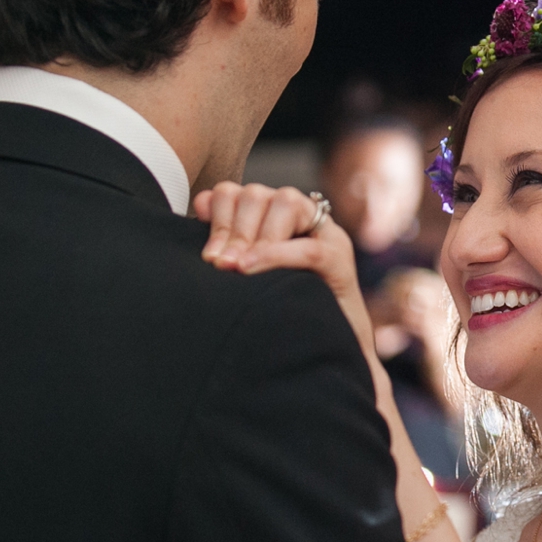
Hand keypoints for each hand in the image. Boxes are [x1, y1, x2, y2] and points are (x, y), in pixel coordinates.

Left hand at [196, 183, 379, 369]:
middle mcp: (300, 217)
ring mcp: (325, 234)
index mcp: (272, 216)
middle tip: (218, 265)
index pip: (236, 192)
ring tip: (237, 268)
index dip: (216, 212)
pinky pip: (308, 247)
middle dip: (232, 229)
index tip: (206, 251)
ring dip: (256, 236)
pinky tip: (251, 269)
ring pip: (286, 204)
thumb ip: (228, 240)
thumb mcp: (246, 273)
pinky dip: (276, 254)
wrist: (330, 350)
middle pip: (257, 194)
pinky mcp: (341, 261)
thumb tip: (199, 204)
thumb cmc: (281, 312)